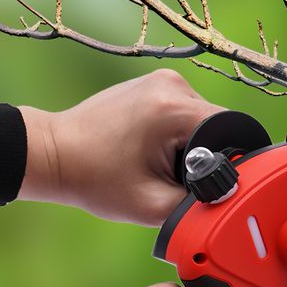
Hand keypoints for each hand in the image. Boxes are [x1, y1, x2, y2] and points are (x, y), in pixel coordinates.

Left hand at [18, 68, 222, 225]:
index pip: (231, 131)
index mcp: (174, 109)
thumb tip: (228, 202)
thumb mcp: (153, 206)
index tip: (203, 182)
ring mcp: (162, 79)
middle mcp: (172, 84)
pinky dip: (177, 134)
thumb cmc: (94, 178)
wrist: (55, 153)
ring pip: (203, 119)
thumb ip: (198, 207)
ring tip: (159, 163)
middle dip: (205, 155)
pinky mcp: (154, 84)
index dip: (227, 162)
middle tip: (172, 177)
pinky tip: (151, 150)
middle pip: (218, 125)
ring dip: (192, 144)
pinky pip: (184, 111)